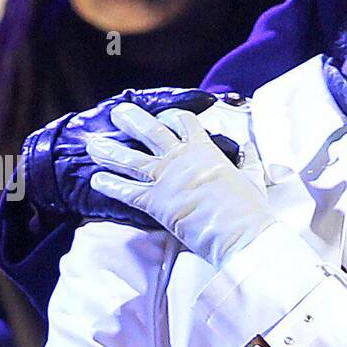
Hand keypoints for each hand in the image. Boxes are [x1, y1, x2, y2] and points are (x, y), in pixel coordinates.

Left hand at [86, 101, 273, 266]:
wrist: (241, 233)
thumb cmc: (249, 210)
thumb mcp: (252, 179)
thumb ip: (248, 161)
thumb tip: (249, 149)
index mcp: (205, 150)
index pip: (183, 122)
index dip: (170, 117)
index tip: (162, 117)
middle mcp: (181, 158)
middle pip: (149, 131)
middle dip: (131, 120)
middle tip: (118, 114)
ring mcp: (166, 178)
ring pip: (130, 159)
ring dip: (109, 150)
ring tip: (94, 144)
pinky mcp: (155, 202)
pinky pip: (125, 191)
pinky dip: (109, 185)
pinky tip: (96, 179)